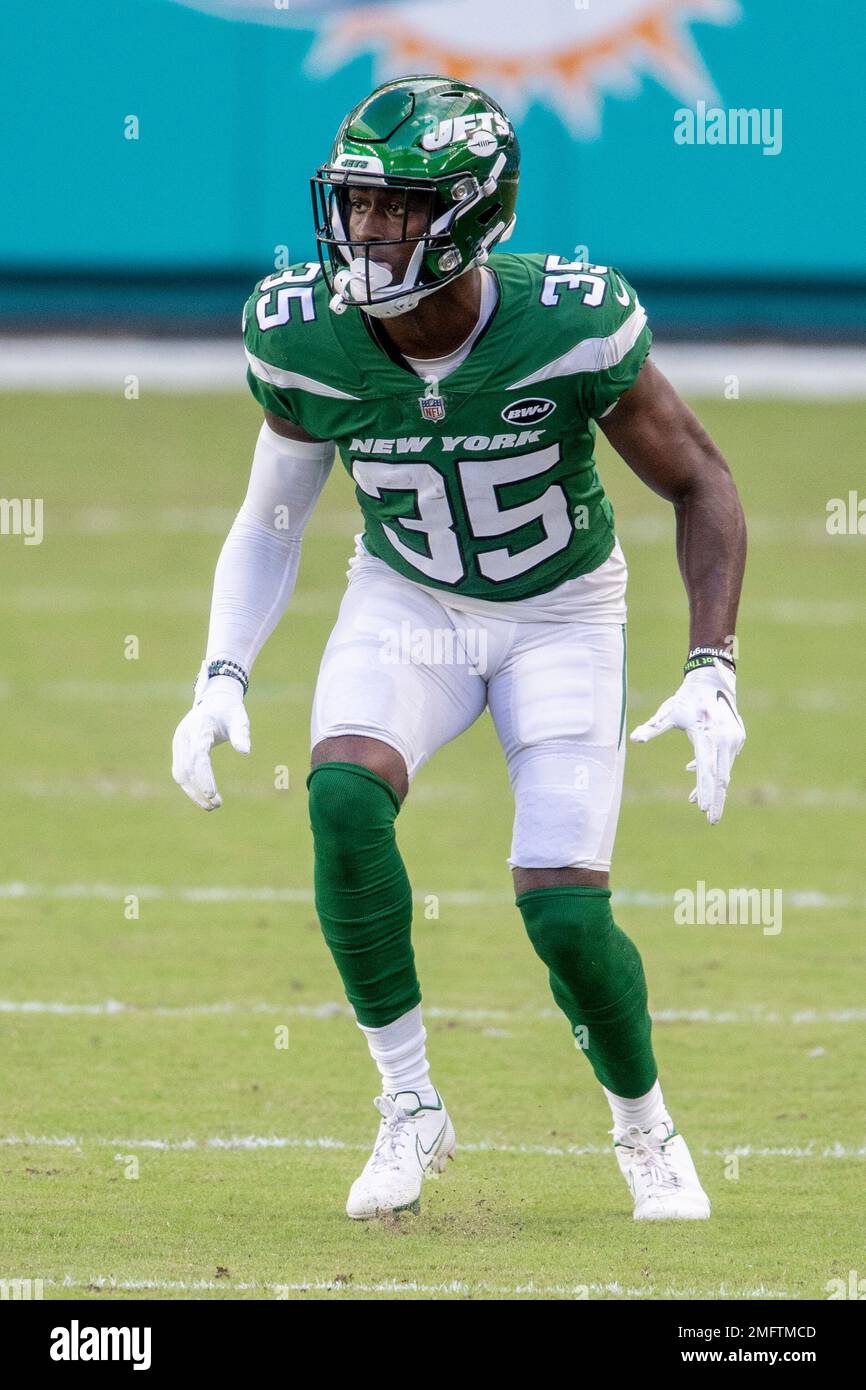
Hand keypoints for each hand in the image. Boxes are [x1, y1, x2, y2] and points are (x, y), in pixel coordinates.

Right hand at [171, 665, 249, 810]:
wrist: (214, 699)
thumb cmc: (229, 710)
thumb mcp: (239, 718)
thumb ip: (242, 733)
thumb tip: (245, 752)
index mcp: (199, 727)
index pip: (198, 756)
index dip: (203, 776)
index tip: (212, 794)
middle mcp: (184, 735)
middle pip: (186, 768)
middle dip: (199, 789)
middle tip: (217, 805)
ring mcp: (179, 742)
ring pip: (180, 773)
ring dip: (193, 792)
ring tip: (212, 806)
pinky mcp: (179, 749)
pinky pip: (180, 771)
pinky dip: (191, 786)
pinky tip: (204, 796)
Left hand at [630, 661, 744, 823]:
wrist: (713, 680)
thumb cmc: (686, 698)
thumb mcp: (668, 713)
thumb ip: (653, 728)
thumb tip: (634, 739)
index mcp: (707, 735)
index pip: (706, 770)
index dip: (704, 790)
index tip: (703, 809)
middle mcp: (725, 739)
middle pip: (721, 776)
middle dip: (716, 800)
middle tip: (712, 821)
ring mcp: (734, 739)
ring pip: (725, 770)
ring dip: (714, 788)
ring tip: (702, 806)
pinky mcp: (738, 738)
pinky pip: (727, 761)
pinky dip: (716, 772)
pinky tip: (696, 774)